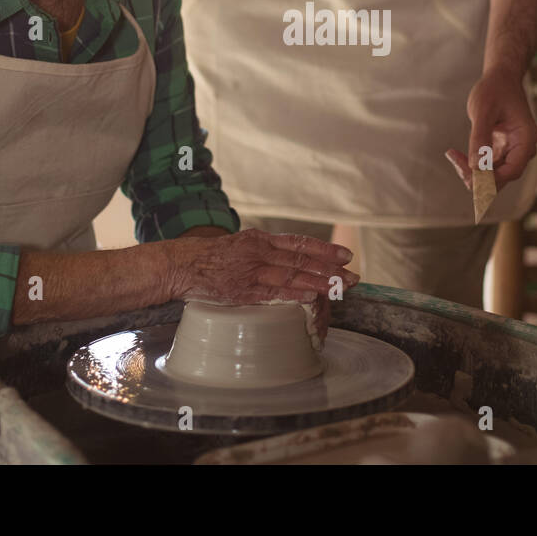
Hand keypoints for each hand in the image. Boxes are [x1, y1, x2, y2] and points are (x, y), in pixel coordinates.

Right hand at [168, 229, 358, 308]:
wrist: (181, 264)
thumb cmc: (212, 258)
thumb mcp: (241, 245)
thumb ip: (265, 252)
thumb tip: (291, 260)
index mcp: (261, 239)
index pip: (300, 243)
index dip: (325, 249)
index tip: (346, 255)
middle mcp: (260, 251)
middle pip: (302, 260)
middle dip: (331, 269)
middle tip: (354, 276)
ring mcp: (252, 271)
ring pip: (292, 275)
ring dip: (320, 282)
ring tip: (341, 288)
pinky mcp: (242, 290)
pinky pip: (272, 292)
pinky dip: (293, 293)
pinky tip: (311, 295)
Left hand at [445, 67, 536, 190]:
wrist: (500, 78)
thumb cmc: (495, 90)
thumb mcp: (484, 111)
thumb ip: (480, 138)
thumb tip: (475, 166)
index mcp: (526, 138)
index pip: (513, 169)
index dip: (492, 179)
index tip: (470, 179)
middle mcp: (523, 148)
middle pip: (503, 175)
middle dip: (479, 175)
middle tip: (456, 162)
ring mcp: (513, 150)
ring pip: (493, 173)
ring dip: (472, 170)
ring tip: (452, 156)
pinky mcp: (502, 149)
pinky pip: (487, 165)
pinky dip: (471, 163)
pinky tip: (455, 155)